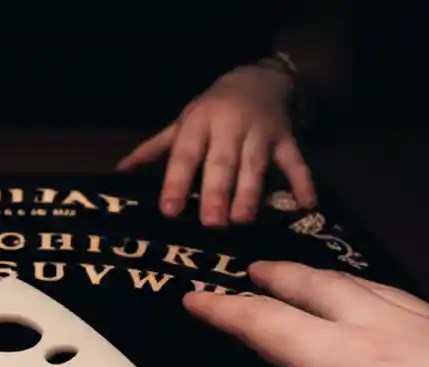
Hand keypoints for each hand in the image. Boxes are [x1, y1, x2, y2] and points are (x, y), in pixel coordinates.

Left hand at [119, 65, 316, 226]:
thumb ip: (154, 149)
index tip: (168, 210)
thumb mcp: (183, 123)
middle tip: (211, 224)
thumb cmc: (212, 109)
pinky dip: (304, 182)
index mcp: (199, 124)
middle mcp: (229, 126)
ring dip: (250, 192)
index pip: (185, 154)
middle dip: (216, 193)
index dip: (176, 181)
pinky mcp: (286, 139)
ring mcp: (260, 133)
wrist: (259, 79)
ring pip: (255, 165)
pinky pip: (296, 161)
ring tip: (242, 220)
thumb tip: (120, 171)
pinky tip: (308, 204)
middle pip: (222, 162)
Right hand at [184, 262, 428, 366]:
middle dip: (279, 280)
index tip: (188, 294)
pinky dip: (374, 294)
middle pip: (328, 293)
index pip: (278, 329)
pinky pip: (412, 304)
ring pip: (376, 291)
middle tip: (243, 267)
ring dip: (327, 279)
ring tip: (304, 275)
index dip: (229, 312)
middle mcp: (408, 339)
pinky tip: (394, 317)